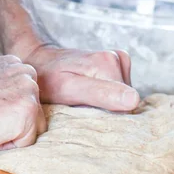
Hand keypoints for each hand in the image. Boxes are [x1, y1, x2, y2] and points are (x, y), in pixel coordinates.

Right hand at [0, 55, 45, 153]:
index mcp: (15, 64)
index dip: (7, 109)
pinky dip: (10, 145)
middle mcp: (27, 75)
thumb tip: (0, 90)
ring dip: (13, 134)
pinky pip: (27, 141)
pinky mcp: (29, 113)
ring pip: (34, 127)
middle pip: (34, 111)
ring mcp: (30, 93)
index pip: (26, 95)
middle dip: (14, 122)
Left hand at [21, 45, 139, 111]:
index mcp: (109, 63)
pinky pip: (120, 91)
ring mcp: (120, 60)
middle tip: (81, 105)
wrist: (40, 61)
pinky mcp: (118, 65)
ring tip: (83, 98)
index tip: (85, 111)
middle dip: (106, 108)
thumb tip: (134, 100)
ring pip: (123, 97)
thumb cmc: (49, 79)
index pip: (126, 105)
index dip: (107, 115)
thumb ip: (101, 94)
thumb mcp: (68, 89)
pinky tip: (90, 93)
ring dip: (105, 103)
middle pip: (125, 100)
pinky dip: (106, 97)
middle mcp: (119, 58)